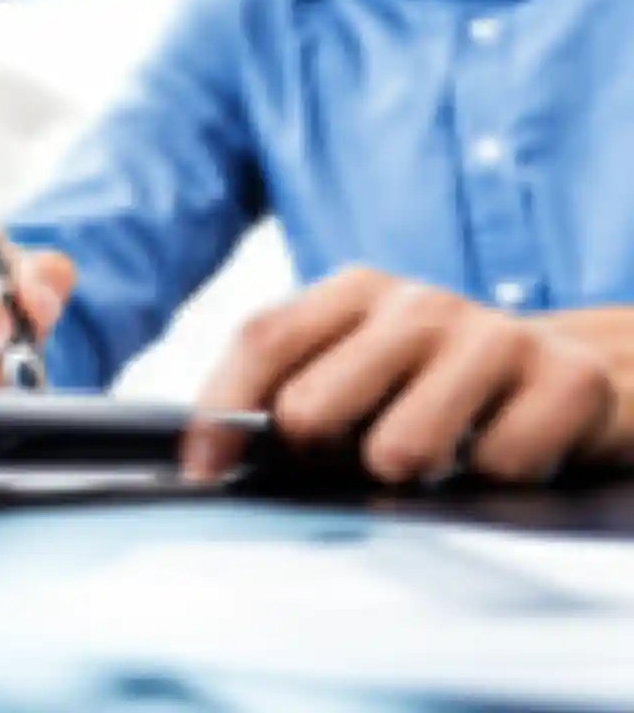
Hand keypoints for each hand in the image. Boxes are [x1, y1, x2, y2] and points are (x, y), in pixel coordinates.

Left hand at [184, 268, 618, 483]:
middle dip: (317, 453)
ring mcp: (495, 336)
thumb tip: (207, 454)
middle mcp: (420, 305)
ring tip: (431, 455)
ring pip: (398, 450)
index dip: (219, 411)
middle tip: (352, 453)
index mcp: (355, 292)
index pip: (262, 340)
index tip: (203, 471)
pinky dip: (490, 479)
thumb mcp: (358, 362)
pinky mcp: (567, 381)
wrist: (570, 371)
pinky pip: (495, 468)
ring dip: (406, 474)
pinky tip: (498, 450)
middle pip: (311, 406)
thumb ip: (286, 386)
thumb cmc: (434, 380)